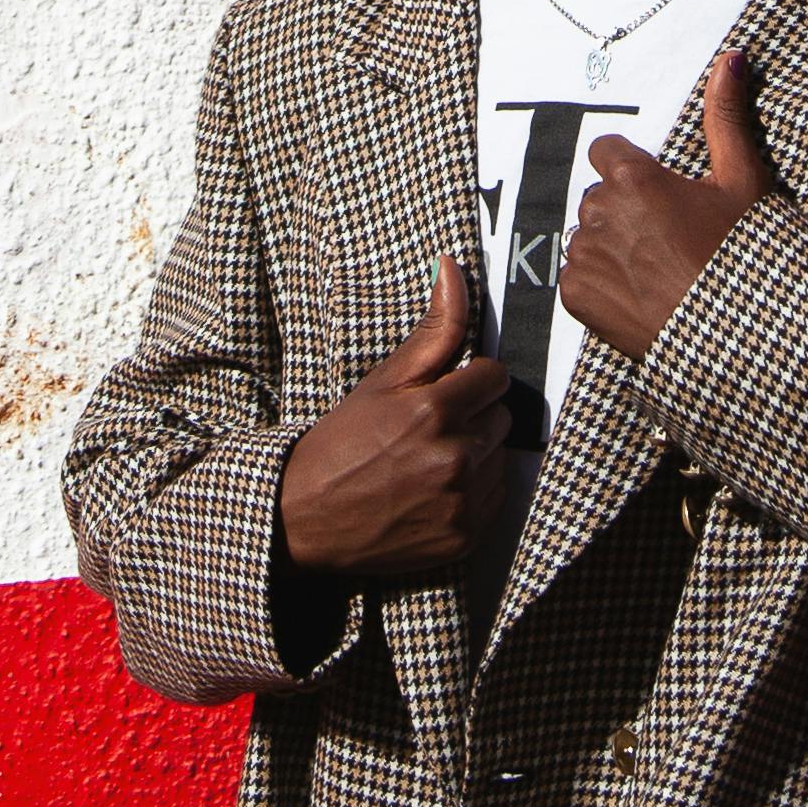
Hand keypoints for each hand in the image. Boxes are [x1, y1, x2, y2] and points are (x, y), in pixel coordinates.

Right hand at [276, 260, 512, 578]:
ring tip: (428, 461)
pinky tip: (435, 492)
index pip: (495, 377)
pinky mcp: (465, 538)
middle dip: (473, 418)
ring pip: (500, 459)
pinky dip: (474, 494)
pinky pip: (495, 500)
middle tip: (427, 429)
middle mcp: (455, 458)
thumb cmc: (342, 441)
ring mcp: (462, 502)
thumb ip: (433, 327)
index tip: (441, 394)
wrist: (305, 517)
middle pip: (502, 418)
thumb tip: (453, 268)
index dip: (469, 382)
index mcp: (436, 410)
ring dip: (476, 456)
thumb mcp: (384, 379)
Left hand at [557, 49, 778, 358]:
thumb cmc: (745, 256)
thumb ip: (726, 116)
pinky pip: (577, 275)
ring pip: (588, 236)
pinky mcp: (575, 296)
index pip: (606, 152)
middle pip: (600, 196)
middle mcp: (599, 211)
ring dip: (611, 246)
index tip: (659, 194)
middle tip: (669, 239)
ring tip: (657, 270)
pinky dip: (601, 283)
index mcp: (634, 177)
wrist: (738, 336)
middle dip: (625, 210)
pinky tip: (638, 294)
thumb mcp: (744, 182)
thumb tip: (732, 56)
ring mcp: (584, 255)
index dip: (633, 170)